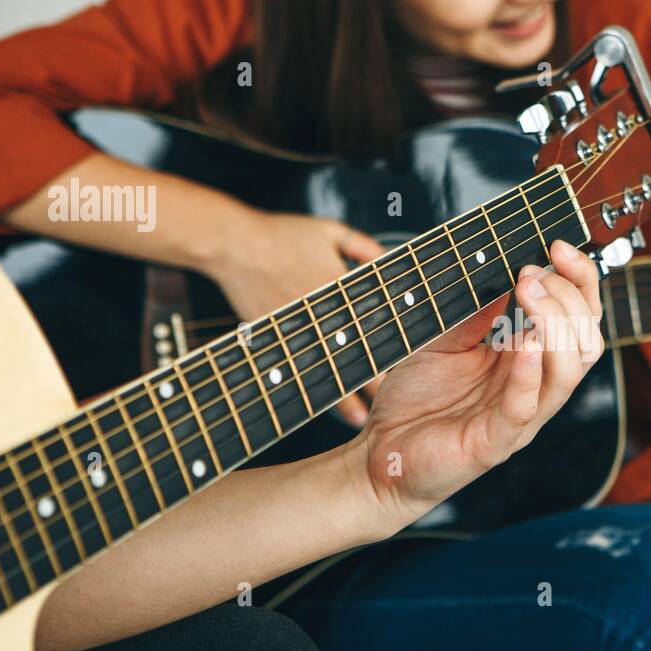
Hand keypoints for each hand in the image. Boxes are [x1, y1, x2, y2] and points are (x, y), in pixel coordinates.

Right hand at [212, 210, 386, 425]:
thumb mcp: (330, 232)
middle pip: (358, 353)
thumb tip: (388, 258)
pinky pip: (302, 370)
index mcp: (343, 288)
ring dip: (348, 395)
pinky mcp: (279, 336)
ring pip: (331, 369)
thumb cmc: (281, 235)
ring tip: (363, 418)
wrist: (236, 245)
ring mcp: (303, 328)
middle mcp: (327, 313)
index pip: (377, 325)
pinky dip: (315, 390)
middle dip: (378, 380)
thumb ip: (362, 246)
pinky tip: (324, 407)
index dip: (396, 348)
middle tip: (397, 403)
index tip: (415, 367)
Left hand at [357, 240, 602, 524]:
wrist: (379, 451)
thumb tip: (501, 262)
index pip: (580, 318)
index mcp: (529, 360)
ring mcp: (519, 417)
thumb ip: (478, 309)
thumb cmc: (416, 399)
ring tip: (527, 295)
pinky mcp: (494, 442)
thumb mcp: (447, 337)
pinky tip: (522, 344)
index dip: (579, 280)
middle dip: (570, 298)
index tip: (558, 245)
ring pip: (568, 373)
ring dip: (555, 326)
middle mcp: (534, 387)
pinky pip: (524, 408)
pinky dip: (528, 374)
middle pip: (587, 341)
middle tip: (531, 273)